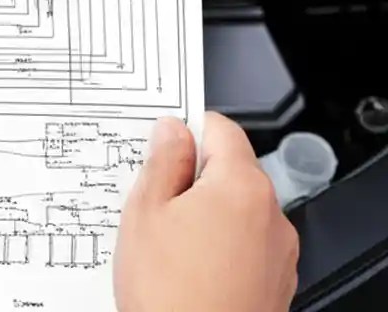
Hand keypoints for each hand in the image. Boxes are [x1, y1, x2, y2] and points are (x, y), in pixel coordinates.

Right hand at [114, 112, 298, 311]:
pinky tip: (184, 268)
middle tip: (149, 201)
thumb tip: (172, 131)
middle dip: (189, 178)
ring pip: (235, 210)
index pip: (220, 128)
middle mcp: (271, 214)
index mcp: (241, 186)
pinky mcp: (274, 281)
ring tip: (163, 243)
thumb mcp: (145, 213)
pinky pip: (244, 245)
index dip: (185, 129)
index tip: (159, 142)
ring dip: (203, 214)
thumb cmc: (170, 293)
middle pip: (229, 171)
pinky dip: (217, 246)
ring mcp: (278, 251)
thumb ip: (162, 163)